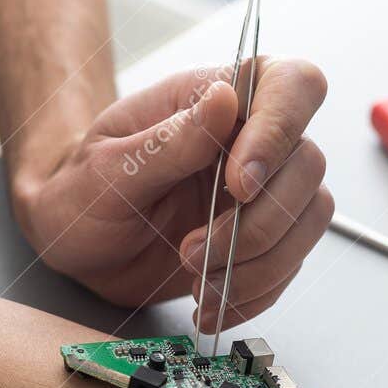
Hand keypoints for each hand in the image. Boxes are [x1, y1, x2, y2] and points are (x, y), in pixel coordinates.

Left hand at [11, 59, 332, 329]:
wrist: (77, 245)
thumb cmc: (83, 192)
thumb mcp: (108, 168)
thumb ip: (168, 141)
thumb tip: (223, 99)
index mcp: (216, 97)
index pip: (291, 85)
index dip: (280, 130)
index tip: (237, 184)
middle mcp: (252, 138)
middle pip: (308, 164)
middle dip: (257, 221)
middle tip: (192, 251)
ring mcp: (265, 191)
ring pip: (310, 218)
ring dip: (259, 263)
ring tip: (199, 283)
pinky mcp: (265, 239)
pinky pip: (291, 265)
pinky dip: (256, 292)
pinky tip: (211, 301)